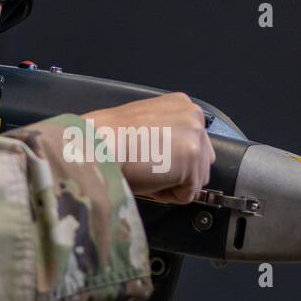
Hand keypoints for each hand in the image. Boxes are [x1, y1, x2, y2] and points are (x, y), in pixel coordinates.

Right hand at [81, 93, 214, 204]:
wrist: (99, 144)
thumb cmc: (109, 135)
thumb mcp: (144, 120)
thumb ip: (166, 132)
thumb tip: (171, 155)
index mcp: (182, 104)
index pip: (192, 141)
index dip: (171, 158)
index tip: (151, 159)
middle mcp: (195, 117)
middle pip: (201, 160)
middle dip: (179, 172)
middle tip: (149, 170)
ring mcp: (197, 140)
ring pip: (196, 179)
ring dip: (173, 184)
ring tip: (146, 174)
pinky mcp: (194, 163)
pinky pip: (187, 194)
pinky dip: (167, 195)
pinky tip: (148, 181)